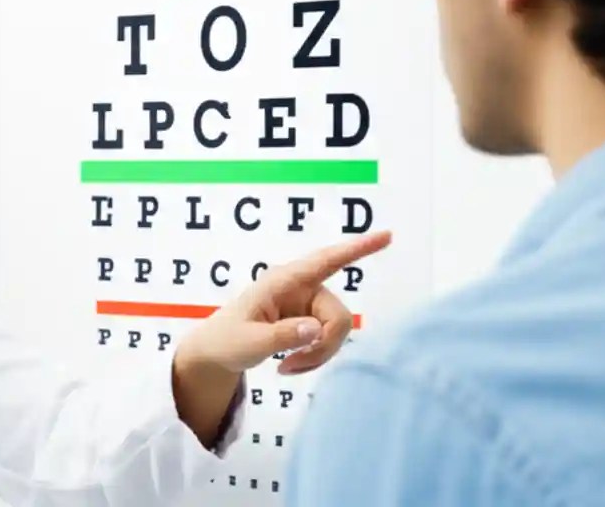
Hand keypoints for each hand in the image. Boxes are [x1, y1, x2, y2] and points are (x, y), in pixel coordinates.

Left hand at [170, 231, 390, 446]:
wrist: (217, 352)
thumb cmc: (226, 340)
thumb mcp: (248, 341)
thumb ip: (280, 335)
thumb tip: (315, 329)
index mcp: (283, 280)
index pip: (324, 261)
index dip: (357, 249)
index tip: (387, 236)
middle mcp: (301, 287)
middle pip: (338, 315)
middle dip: (323, 346)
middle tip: (292, 366)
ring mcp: (307, 304)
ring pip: (337, 331)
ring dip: (317, 355)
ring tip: (286, 367)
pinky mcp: (309, 320)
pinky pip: (328, 340)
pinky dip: (314, 358)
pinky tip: (289, 365)